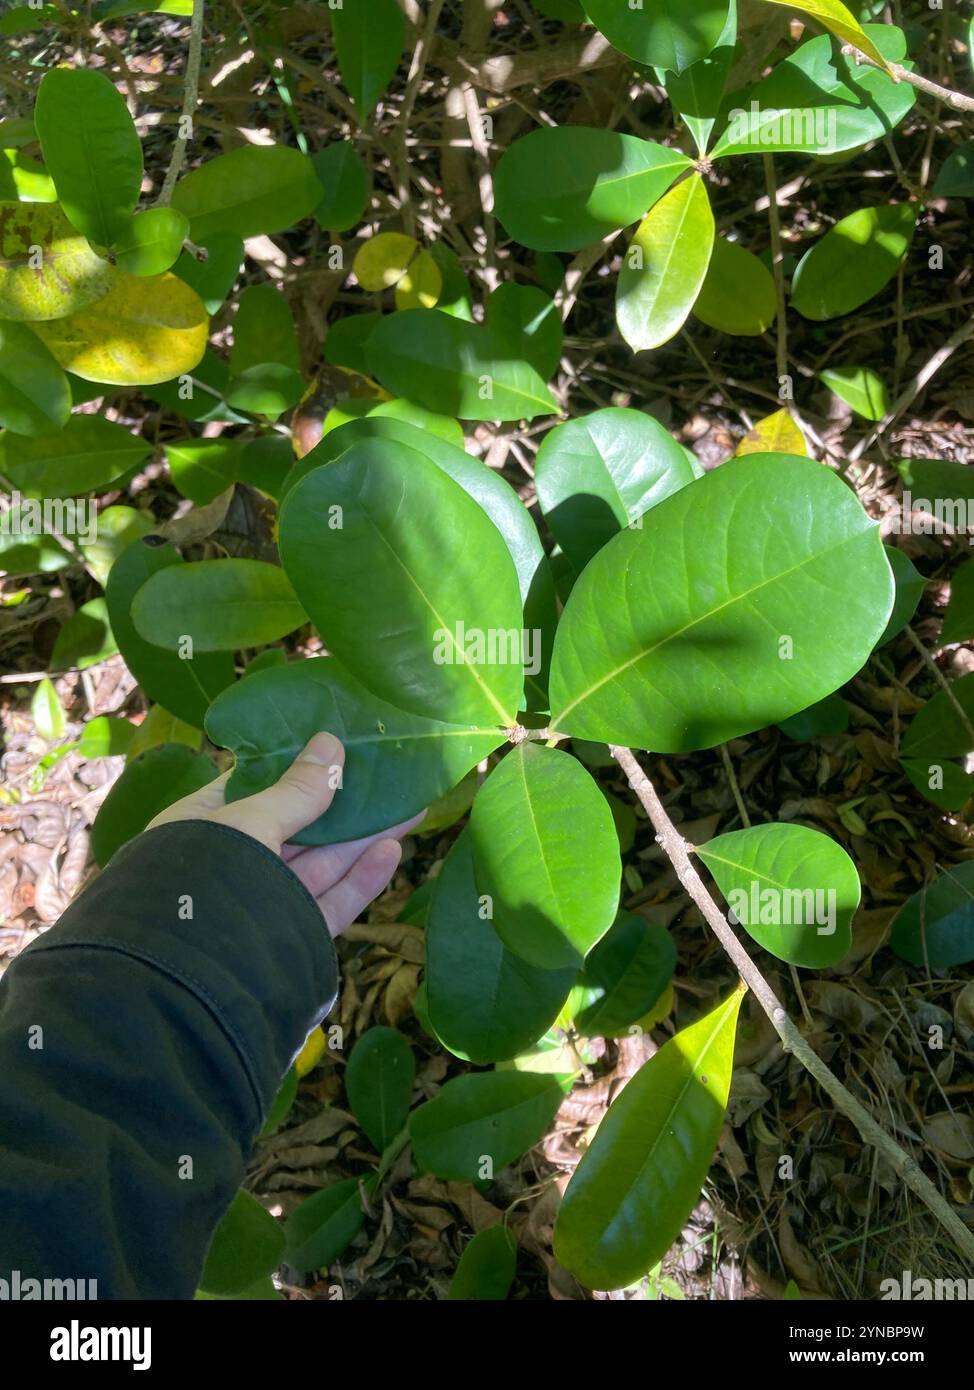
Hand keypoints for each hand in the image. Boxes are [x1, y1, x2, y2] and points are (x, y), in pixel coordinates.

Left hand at [147, 733, 418, 937]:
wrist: (190, 979)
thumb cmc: (206, 876)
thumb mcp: (249, 821)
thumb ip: (296, 792)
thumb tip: (331, 744)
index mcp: (204, 829)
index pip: (255, 790)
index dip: (297, 770)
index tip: (337, 750)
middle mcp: (232, 865)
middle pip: (297, 828)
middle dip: (344, 805)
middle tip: (388, 780)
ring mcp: (264, 904)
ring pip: (321, 865)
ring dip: (363, 838)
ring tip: (409, 809)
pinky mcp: (290, 939)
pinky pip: (329, 904)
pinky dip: (360, 881)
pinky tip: (391, 852)